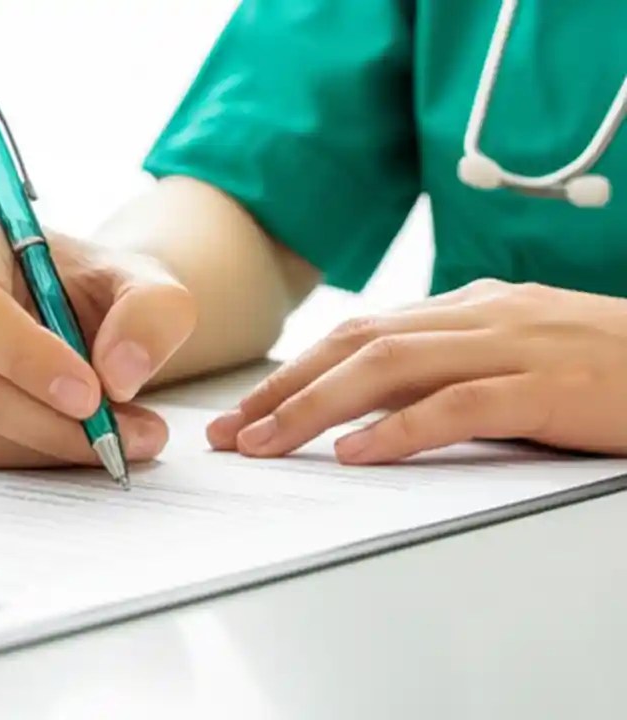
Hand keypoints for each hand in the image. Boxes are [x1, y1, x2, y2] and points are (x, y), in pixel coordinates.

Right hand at [0, 216, 196, 468]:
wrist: (85, 316)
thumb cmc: (104, 291)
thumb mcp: (151, 285)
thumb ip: (152, 315)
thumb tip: (119, 374)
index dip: (21, 356)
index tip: (91, 394)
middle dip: (50, 420)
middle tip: (125, 434)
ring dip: (53, 445)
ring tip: (123, 437)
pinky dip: (37, 456)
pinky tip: (82, 440)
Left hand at [207, 280, 626, 462]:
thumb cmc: (608, 367)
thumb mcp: (516, 355)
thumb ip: (448, 368)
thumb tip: (369, 404)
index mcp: (468, 308)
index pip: (358, 334)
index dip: (293, 372)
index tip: (244, 411)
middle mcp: (480, 317)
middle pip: (356, 345)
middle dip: (283, 389)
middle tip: (230, 432)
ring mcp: (514, 346)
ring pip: (390, 368)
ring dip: (316, 407)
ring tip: (267, 443)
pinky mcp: (548, 386)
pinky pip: (459, 405)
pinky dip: (399, 429)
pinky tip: (356, 453)